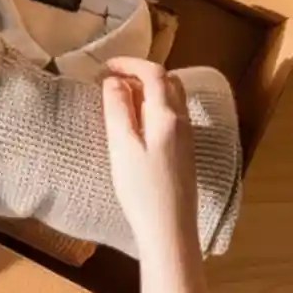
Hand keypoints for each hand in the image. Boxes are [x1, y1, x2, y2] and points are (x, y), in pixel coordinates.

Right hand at [101, 58, 198, 255]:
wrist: (170, 229)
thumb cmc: (141, 190)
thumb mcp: (121, 146)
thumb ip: (118, 109)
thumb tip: (115, 81)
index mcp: (166, 116)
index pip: (154, 73)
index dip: (130, 63)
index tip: (105, 66)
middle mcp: (182, 121)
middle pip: (168, 82)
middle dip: (141, 73)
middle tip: (112, 80)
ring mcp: (186, 138)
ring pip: (173, 99)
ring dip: (149, 89)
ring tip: (122, 98)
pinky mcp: (185, 153)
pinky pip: (172, 115)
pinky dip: (154, 106)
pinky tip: (138, 123)